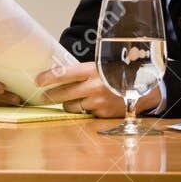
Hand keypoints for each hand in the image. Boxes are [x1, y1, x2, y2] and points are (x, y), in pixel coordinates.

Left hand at [34, 61, 160, 117]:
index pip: (64, 73)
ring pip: (71, 106)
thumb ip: (82, 72)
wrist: (143, 88)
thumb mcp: (100, 67)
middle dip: (50, 96)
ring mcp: (98, 102)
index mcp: (92, 70)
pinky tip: (91, 104)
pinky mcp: (102, 114)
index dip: (48, 77)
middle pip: (63, 94)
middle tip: (42, 97)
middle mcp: (94, 87)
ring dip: (68, 104)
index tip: (37, 80)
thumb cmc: (117, 74)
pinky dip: (84, 110)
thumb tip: (59, 76)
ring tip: (73, 99)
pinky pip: (84, 114)